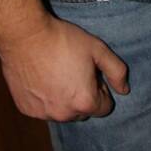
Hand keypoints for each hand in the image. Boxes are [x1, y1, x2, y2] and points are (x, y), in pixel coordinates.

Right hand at [0, 14, 129, 121]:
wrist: (25, 36)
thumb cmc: (64, 41)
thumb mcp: (98, 49)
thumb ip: (117, 71)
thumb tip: (125, 90)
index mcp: (85, 102)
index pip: (104, 107)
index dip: (100, 88)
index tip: (91, 73)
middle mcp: (64, 114)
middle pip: (83, 111)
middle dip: (82, 96)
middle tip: (74, 71)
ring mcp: (43, 114)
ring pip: (62, 111)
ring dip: (63, 99)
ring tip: (56, 73)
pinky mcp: (26, 109)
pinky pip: (42, 108)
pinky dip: (44, 98)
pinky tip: (41, 77)